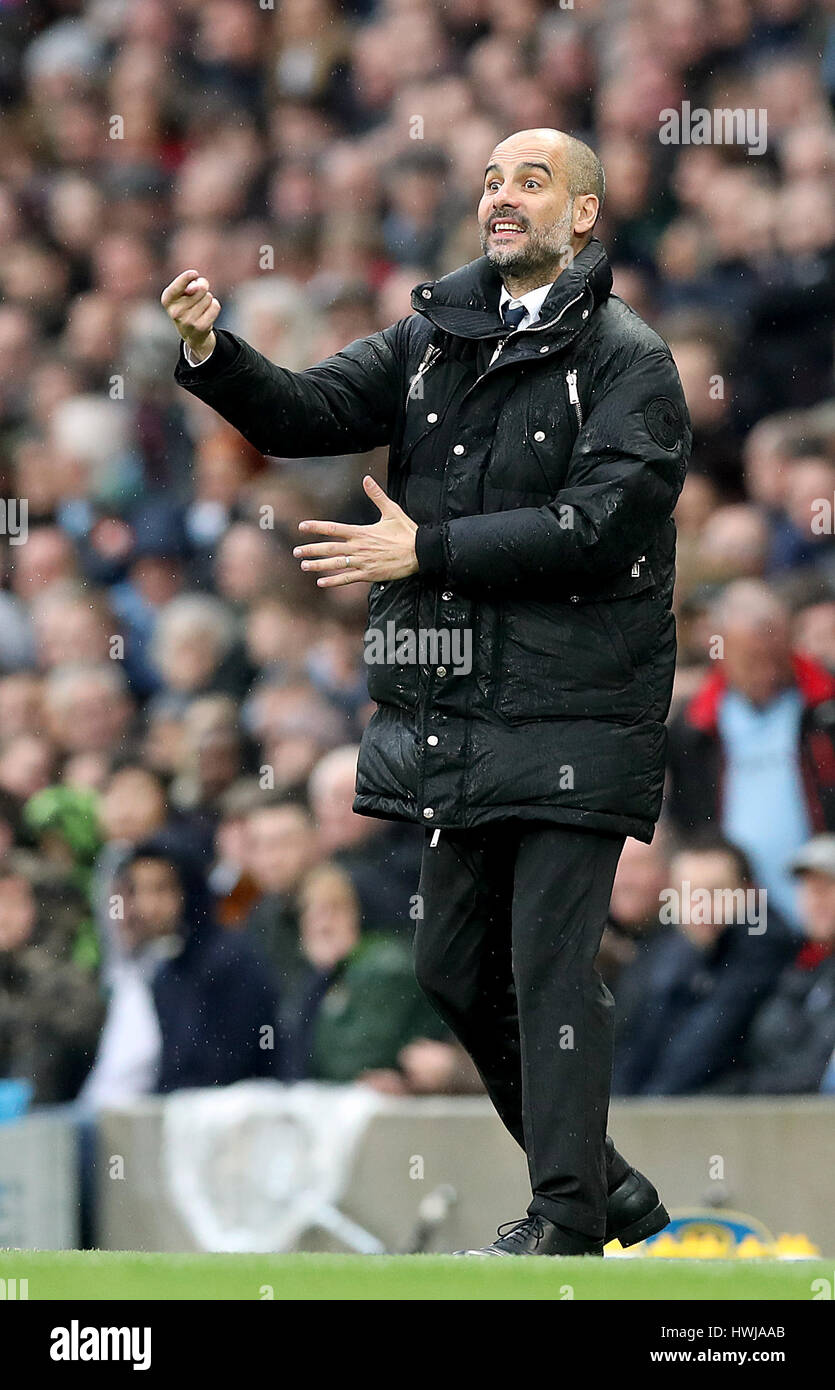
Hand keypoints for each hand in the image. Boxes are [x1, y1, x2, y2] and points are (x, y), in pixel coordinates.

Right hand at [160, 269, 220, 361]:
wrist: (191, 333)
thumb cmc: (187, 305)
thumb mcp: (184, 292)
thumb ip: (191, 284)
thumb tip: (199, 286)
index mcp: (167, 300)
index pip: (177, 286)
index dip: (187, 277)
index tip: (194, 274)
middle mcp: (175, 312)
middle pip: (200, 288)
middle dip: (202, 287)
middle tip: (198, 295)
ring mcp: (188, 321)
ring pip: (208, 297)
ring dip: (207, 299)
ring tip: (200, 307)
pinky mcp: (201, 327)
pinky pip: (215, 306)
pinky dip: (214, 306)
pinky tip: (207, 313)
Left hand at [293, 475, 417, 586]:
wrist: (420, 552)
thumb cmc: (407, 531)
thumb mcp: (392, 510)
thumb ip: (376, 496)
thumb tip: (367, 479)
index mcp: (361, 532)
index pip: (333, 529)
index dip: (316, 528)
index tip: (301, 527)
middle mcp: (358, 547)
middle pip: (329, 548)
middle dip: (311, 549)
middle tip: (296, 551)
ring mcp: (363, 562)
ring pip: (335, 564)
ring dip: (318, 565)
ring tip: (304, 565)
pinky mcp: (369, 575)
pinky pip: (347, 578)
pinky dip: (333, 581)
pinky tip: (321, 582)